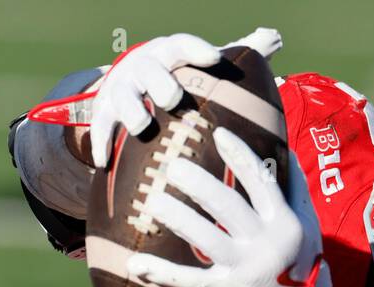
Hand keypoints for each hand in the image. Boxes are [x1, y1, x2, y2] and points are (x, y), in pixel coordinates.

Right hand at [87, 29, 282, 167]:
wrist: (129, 82)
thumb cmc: (179, 75)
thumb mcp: (203, 64)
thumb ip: (240, 52)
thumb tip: (274, 36)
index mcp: (170, 54)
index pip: (182, 45)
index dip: (196, 50)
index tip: (212, 58)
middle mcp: (143, 67)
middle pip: (150, 71)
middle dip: (161, 83)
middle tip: (173, 98)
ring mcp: (121, 90)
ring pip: (124, 98)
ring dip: (131, 112)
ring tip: (141, 127)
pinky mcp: (103, 113)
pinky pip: (100, 128)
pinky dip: (102, 143)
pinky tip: (105, 162)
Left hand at [126, 127, 332, 286]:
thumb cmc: (304, 267)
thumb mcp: (309, 228)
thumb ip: (295, 193)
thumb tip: (284, 153)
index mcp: (284, 223)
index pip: (260, 181)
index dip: (239, 155)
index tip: (217, 133)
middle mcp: (264, 243)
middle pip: (226, 205)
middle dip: (197, 183)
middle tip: (172, 166)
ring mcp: (243, 268)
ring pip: (204, 238)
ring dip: (176, 217)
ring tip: (153, 199)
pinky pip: (188, 280)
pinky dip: (161, 272)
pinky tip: (135, 264)